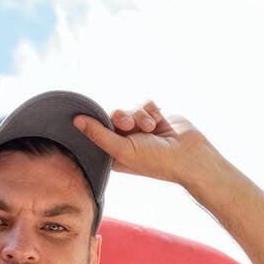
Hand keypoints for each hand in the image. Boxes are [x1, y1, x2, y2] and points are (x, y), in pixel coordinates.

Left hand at [72, 100, 216, 186]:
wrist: (188, 154)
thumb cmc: (154, 160)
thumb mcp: (121, 149)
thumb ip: (98, 134)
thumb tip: (75, 121)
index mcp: (113, 152)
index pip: (97, 131)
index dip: (98, 123)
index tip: (99, 122)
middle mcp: (125, 140)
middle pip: (112, 115)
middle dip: (122, 117)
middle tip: (129, 125)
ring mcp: (140, 129)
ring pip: (130, 108)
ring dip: (140, 115)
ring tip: (151, 128)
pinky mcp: (154, 117)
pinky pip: (145, 103)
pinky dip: (152, 111)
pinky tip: (159, 122)